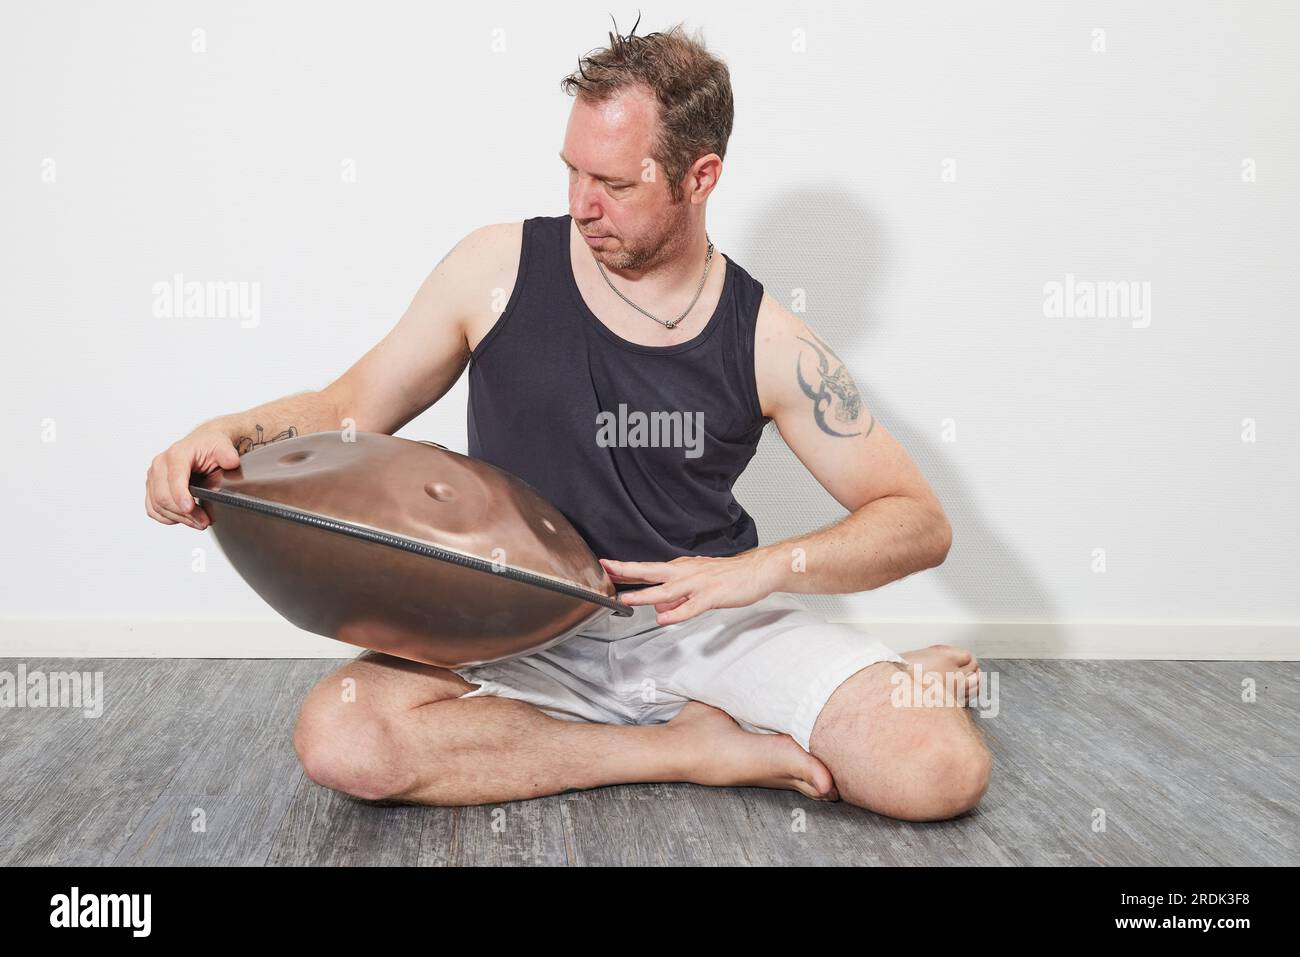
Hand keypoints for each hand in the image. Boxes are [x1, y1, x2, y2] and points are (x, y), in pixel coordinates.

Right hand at [145, 427, 240, 529]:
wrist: (203, 443)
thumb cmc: (210, 444)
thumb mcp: (223, 446)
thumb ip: (227, 454)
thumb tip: (231, 462)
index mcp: (177, 454)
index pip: (174, 478)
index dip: (180, 496)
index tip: (190, 508)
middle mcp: (161, 464)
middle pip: (164, 496)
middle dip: (184, 513)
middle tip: (203, 521)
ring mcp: (154, 477)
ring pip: (158, 505)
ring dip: (179, 518)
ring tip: (198, 522)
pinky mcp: (152, 487)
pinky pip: (153, 508)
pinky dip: (167, 517)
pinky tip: (183, 519)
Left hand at [599, 551, 779, 625]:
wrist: (758, 570)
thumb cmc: (729, 576)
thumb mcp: (697, 584)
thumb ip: (676, 596)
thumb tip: (659, 609)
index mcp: (681, 568)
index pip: (648, 568)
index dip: (627, 568)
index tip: (605, 566)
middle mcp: (686, 572)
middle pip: (651, 571)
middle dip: (627, 571)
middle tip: (606, 569)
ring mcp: (698, 584)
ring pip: (667, 590)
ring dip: (645, 595)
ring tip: (626, 599)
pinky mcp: (712, 595)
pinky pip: (692, 607)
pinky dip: (677, 613)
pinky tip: (664, 620)